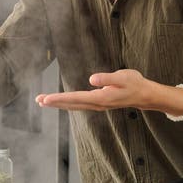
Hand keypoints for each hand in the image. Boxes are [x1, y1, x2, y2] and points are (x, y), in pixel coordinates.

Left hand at [35, 69, 151, 111]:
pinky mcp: (98, 103)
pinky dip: (67, 103)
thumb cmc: (134, 83)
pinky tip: (61, 102)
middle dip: (54, 102)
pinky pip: (79, 104)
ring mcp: (97, 105)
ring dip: (59, 103)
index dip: (60, 98)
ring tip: (44, 101)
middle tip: (38, 100)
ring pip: (74, 105)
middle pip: (71, 104)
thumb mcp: (123, 77)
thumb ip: (107, 78)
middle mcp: (97, 104)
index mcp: (101, 97)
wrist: (144, 95)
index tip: (46, 99)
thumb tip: (92, 79)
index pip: (76, 98)